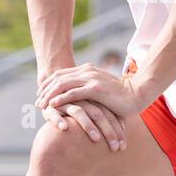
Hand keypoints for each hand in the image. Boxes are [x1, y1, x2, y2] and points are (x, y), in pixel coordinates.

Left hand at [36, 63, 151, 118]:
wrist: (138, 93)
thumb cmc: (121, 95)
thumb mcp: (102, 88)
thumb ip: (90, 88)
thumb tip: (80, 94)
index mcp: (88, 70)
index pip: (62, 74)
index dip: (49, 84)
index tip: (41, 94)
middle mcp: (87, 71)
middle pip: (59, 78)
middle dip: (45, 90)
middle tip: (37, 102)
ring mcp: (91, 79)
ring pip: (63, 85)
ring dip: (49, 95)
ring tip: (41, 105)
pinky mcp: (95, 89)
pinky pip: (73, 93)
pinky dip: (61, 99)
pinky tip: (52, 106)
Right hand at [42, 99, 127, 150]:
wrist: (53, 97)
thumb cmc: (76, 113)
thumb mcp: (92, 116)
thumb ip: (106, 125)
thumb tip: (124, 143)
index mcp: (94, 100)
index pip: (109, 114)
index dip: (117, 130)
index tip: (124, 146)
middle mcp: (81, 99)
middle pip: (98, 113)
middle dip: (108, 131)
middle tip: (115, 148)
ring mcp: (66, 101)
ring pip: (79, 112)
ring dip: (88, 125)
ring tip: (96, 139)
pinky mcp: (51, 106)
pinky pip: (54, 113)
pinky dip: (58, 119)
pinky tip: (64, 128)